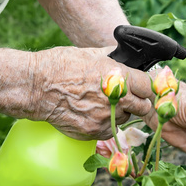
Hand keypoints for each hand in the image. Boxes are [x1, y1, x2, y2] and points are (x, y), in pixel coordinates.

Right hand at [30, 46, 153, 139]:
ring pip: (126, 119)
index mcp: (120, 76)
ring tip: (103, 103)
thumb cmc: (61, 65)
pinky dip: (105, 124)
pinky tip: (92, 113)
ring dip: (120, 113)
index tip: (141, 87)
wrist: (37, 86)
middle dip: (138, 102)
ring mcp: (106, 118)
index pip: (148, 86)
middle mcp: (117, 98)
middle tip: (127, 97)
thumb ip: (113, 59)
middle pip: (143, 106)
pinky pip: (109, 130)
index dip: (145, 86)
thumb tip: (124, 57)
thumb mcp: (91, 54)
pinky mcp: (93, 132)